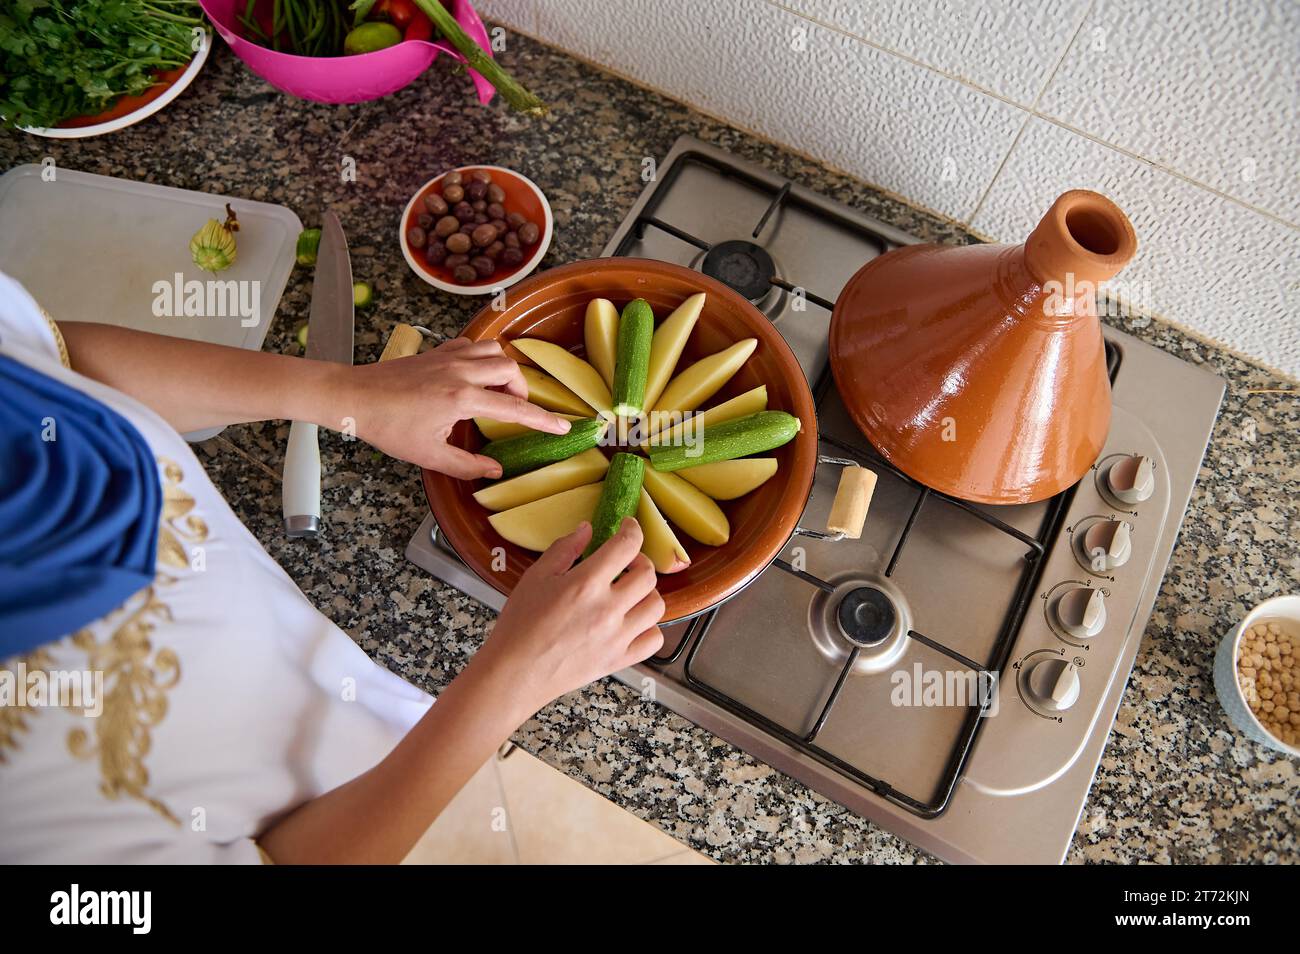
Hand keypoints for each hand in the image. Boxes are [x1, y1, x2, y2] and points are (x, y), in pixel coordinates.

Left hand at [343, 337, 569, 476]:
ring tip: (500, 390)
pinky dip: (482, 355)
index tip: (563, 426)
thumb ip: (466, 465)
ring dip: (504, 368)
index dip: (542, 420)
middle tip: (519, 410)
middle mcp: (459, 371)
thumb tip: (495, 470)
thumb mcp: (428, 456)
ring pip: (493, 350)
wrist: (355, 397)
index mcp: (461, 398)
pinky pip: (471, 344)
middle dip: (523, 389)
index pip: (514, 408)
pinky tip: (475, 373)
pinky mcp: (436, 351)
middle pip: (509, 368)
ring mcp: (447, 357)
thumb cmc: (388, 427)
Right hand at [481, 519, 664, 709]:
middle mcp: (608, 609)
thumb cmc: (520, 626)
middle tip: (626, 563)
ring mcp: (617, 637)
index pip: (626, 546)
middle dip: (640, 561)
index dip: (632, 530)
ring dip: (647, 593)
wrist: (516, 673)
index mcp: (586, 584)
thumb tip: (586, 529)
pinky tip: (633, 622)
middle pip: (648, 575)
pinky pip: (654, 640)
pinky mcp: (619, 660)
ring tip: (630, 592)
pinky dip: (649, 628)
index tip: (629, 528)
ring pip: (656, 606)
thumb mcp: (535, 577)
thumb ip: (564, 549)